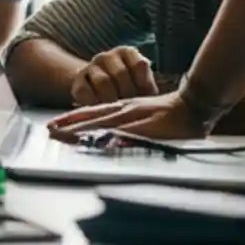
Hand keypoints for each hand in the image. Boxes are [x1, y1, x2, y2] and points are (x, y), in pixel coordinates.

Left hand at [46, 91, 209, 142]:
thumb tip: (111, 136)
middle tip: (49, 130)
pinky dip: (110, 135)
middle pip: (91, 116)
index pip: (92, 112)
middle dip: (69, 124)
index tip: (54, 124)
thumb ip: (127, 124)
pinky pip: (125, 131)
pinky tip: (97, 140)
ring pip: (102, 123)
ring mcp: (135, 116)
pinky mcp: (147, 126)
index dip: (72, 118)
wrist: (195, 104)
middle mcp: (124, 109)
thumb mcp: (144, 115)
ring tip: (63, 134)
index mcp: (123, 107)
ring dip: (81, 129)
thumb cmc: (171, 112)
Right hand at [69, 46, 157, 105]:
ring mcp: (91, 66)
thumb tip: (159, 103)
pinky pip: (84, 90)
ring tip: (115, 107)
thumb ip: (149, 89)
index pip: (139, 64)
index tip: (143, 94)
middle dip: (127, 94)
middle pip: (121, 73)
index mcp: (127, 53)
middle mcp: (108, 56)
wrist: (99, 91)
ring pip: (103, 81)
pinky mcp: (77, 80)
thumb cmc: (127, 90)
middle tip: (129, 104)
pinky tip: (99, 106)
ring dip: (111, 98)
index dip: (143, 83)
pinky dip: (94, 102)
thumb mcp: (141, 86)